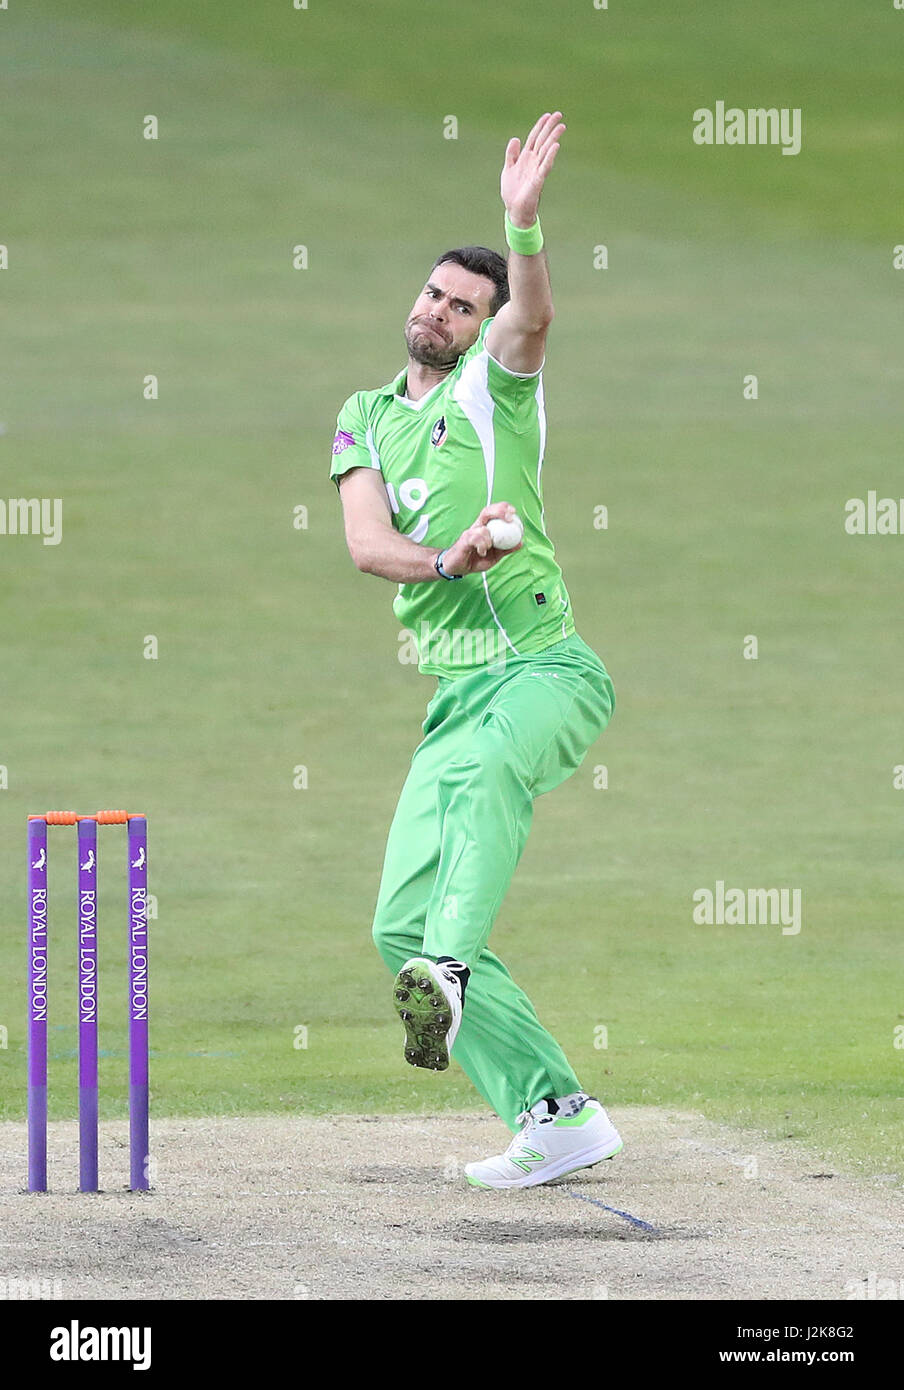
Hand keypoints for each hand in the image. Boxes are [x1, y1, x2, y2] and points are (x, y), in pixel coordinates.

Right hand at [441, 502, 522, 575]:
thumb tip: (520, 543)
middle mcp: (476, 527)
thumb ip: (506, 549)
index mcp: (484, 528)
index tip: (513, 512)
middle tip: (509, 517)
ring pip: (483, 528)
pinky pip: (474, 538)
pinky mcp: (463, 540)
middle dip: (499, 511)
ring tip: (487, 549)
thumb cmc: (474, 559)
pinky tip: (481, 552)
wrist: (456, 567)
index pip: (493, 512)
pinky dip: (481, 545)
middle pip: (486, 512)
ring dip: (489, 539)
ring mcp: (469, 533)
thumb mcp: (494, 556)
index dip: (503, 509)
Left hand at [500, 111, 565, 227]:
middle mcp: (533, 161)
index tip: (547, 115)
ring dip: (553, 138)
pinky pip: (545, 166)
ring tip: (561, 127)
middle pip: (542, 140)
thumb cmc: (512, 192)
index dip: (540, 126)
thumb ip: (511, 154)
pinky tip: (555, 146)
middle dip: (550, 127)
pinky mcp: (538, 180)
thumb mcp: (508, 169)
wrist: (514, 210)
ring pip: (546, 150)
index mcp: (525, 158)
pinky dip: (550, 156)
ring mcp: (537, 170)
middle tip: (559, 114)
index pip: (534, 138)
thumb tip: (515, 138)